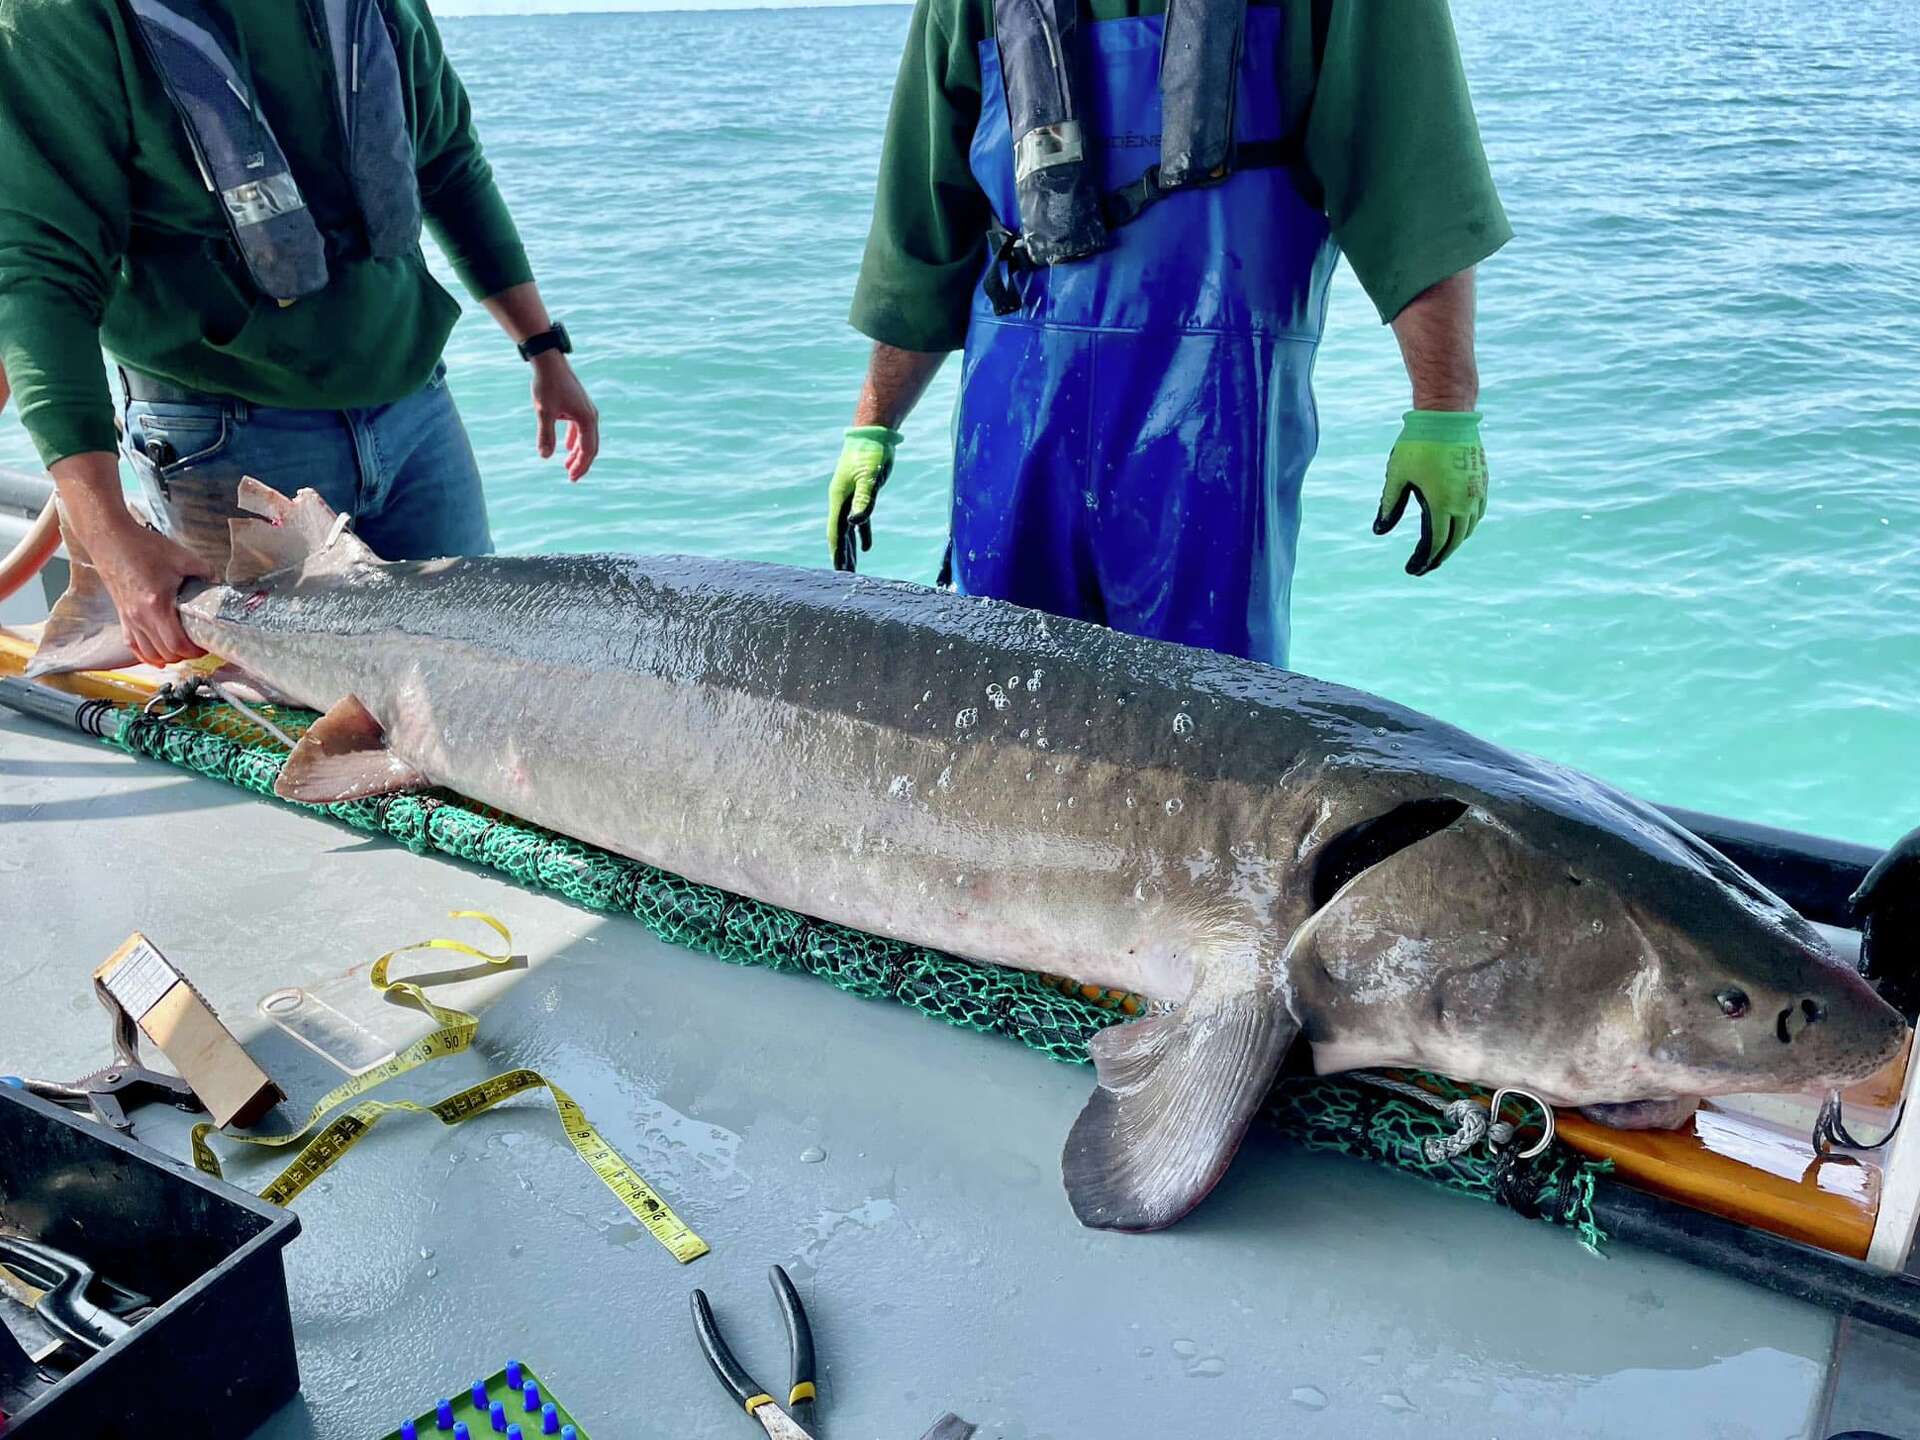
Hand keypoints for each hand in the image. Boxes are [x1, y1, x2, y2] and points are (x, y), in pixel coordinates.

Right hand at [89, 517, 215, 666]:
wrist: (110, 539)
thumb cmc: (144, 547)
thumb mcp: (183, 558)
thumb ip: (206, 573)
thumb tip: (219, 585)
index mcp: (156, 605)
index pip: (176, 644)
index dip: (194, 651)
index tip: (206, 645)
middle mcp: (140, 617)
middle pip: (164, 653)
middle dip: (185, 654)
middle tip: (199, 646)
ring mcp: (128, 618)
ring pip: (149, 653)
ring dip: (168, 656)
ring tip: (182, 649)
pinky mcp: (122, 615)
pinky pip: (132, 645)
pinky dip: (146, 655)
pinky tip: (158, 658)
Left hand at [532, 353, 598, 481]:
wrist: (549, 361)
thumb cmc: (547, 385)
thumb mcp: (544, 412)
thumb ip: (545, 435)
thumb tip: (545, 456)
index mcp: (586, 419)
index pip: (587, 450)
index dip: (580, 466)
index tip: (571, 478)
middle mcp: (590, 416)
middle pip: (590, 446)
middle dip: (581, 462)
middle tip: (571, 477)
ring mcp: (586, 410)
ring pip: (585, 437)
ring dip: (577, 452)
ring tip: (567, 464)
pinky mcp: (578, 405)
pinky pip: (580, 428)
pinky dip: (574, 439)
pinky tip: (566, 446)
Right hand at [827, 425, 900, 571]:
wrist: (873, 433)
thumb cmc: (871, 453)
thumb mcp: (869, 477)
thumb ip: (864, 500)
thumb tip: (854, 524)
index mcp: (839, 499)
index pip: (836, 531)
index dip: (836, 551)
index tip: (837, 570)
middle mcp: (841, 501)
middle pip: (839, 534)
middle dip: (841, 555)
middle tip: (843, 577)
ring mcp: (850, 498)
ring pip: (848, 530)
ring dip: (850, 549)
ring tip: (851, 569)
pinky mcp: (862, 494)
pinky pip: (860, 520)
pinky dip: (862, 535)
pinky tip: (867, 548)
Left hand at [1374, 410, 1488, 575]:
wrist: (1446, 415)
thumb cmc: (1417, 444)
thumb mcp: (1396, 476)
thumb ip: (1389, 505)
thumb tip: (1379, 531)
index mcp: (1442, 503)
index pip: (1436, 543)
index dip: (1425, 560)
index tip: (1413, 570)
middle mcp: (1463, 502)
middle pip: (1454, 541)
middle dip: (1439, 557)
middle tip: (1425, 566)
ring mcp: (1476, 491)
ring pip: (1469, 528)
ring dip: (1454, 542)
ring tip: (1439, 550)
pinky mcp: (1481, 481)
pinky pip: (1478, 512)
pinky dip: (1467, 525)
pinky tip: (1457, 526)